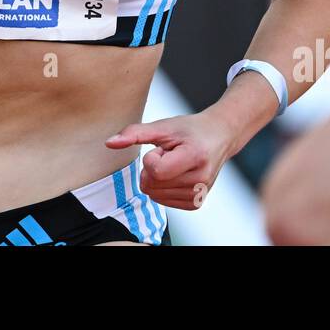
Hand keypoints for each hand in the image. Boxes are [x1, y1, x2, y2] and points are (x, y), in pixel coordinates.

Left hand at [105, 110, 236, 209]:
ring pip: (154, 195)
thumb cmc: (190, 130)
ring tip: (175, 162)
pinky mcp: (196, 203)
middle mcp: (200, 179)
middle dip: (153, 168)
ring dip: (158, 178)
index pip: (156, 171)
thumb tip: (109, 143)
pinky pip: (162, 201)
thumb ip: (135, 133)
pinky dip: (163, 187)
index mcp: (195, 157)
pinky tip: (177, 173)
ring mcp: (199, 194)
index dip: (151, 158)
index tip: (164, 148)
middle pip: (152, 185)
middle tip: (170, 154)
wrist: (219, 136)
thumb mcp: (163, 126)